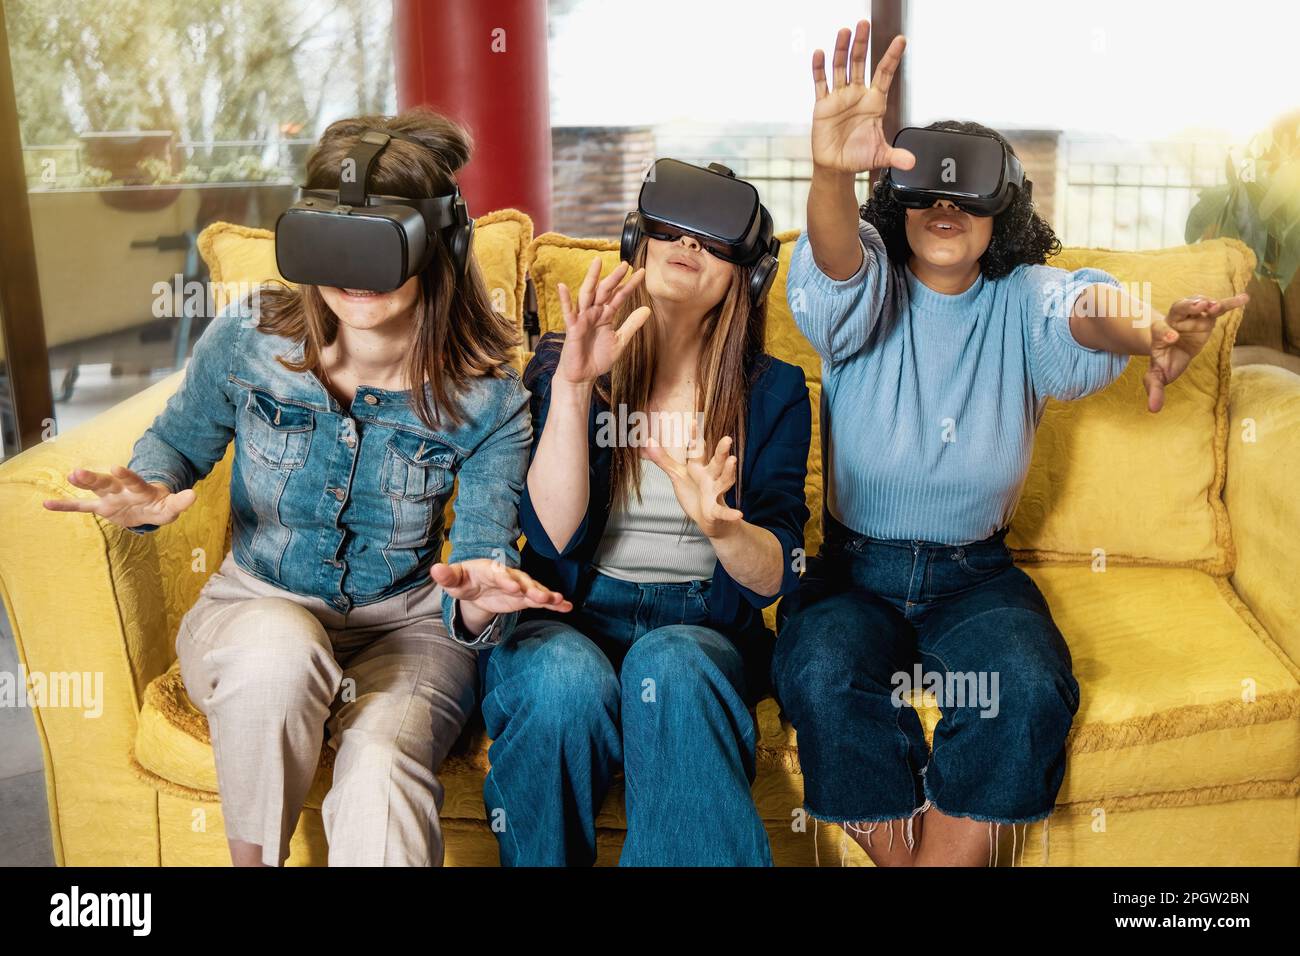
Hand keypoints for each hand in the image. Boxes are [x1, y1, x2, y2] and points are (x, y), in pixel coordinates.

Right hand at [42, 465, 195, 528]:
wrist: (149, 509)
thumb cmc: (160, 506)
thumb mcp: (171, 507)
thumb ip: (179, 501)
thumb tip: (193, 495)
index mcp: (140, 489)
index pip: (133, 481)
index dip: (126, 475)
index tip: (115, 467)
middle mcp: (122, 489)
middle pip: (107, 482)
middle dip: (94, 478)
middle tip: (78, 472)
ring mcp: (110, 497)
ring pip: (94, 489)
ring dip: (82, 483)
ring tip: (69, 476)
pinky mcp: (101, 508)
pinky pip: (81, 507)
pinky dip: (66, 506)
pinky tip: (47, 504)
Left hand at [431, 559, 571, 616]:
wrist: (477, 585)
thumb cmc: (465, 580)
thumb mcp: (454, 580)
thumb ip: (447, 576)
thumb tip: (435, 570)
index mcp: (491, 570)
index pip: (499, 574)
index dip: (505, 580)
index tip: (512, 586)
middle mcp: (509, 577)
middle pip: (522, 581)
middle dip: (532, 588)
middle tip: (541, 595)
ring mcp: (520, 587)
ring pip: (535, 589)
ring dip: (547, 595)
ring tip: (560, 600)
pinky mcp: (525, 598)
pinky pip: (542, 600)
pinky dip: (555, 603)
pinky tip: (567, 607)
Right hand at [554, 258, 651, 386]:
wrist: (583, 375)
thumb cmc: (598, 358)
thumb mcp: (620, 341)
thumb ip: (632, 324)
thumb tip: (647, 309)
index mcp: (606, 315)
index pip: (619, 296)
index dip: (630, 285)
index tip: (641, 273)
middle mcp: (594, 313)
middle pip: (604, 291)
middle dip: (614, 278)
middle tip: (625, 264)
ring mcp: (582, 318)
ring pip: (587, 295)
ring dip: (591, 279)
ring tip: (597, 263)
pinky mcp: (572, 328)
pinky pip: (568, 312)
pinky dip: (565, 299)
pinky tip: (562, 286)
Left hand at [640, 422, 743, 538]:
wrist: (708, 518)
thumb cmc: (693, 492)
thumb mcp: (677, 474)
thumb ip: (663, 459)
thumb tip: (647, 440)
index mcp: (699, 467)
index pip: (698, 450)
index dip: (696, 437)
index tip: (693, 422)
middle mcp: (710, 477)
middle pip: (716, 462)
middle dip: (721, 451)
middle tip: (727, 438)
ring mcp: (715, 493)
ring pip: (724, 481)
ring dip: (728, 472)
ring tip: (733, 461)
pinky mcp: (716, 510)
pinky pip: (723, 511)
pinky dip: (730, 513)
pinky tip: (738, 514)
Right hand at [810, 20, 914, 174]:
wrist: (836, 167)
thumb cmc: (858, 157)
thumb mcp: (879, 156)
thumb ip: (895, 156)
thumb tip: (911, 163)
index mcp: (874, 102)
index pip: (884, 74)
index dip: (892, 57)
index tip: (901, 40)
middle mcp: (857, 95)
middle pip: (860, 63)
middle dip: (862, 44)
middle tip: (864, 24)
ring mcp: (839, 97)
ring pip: (840, 67)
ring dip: (842, 50)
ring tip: (844, 32)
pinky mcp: (822, 104)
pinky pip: (820, 83)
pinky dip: (819, 68)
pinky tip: (820, 53)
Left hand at [1144, 293, 1248, 411]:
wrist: (1171, 349)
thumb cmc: (1163, 362)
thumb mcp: (1157, 376)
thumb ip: (1154, 388)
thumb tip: (1153, 409)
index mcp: (1159, 335)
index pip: (1159, 331)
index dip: (1164, 333)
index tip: (1171, 338)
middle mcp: (1173, 321)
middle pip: (1177, 309)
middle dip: (1186, 307)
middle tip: (1197, 307)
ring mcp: (1190, 317)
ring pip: (1196, 305)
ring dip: (1206, 303)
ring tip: (1214, 305)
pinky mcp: (1205, 317)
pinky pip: (1217, 308)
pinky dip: (1229, 303)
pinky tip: (1244, 298)